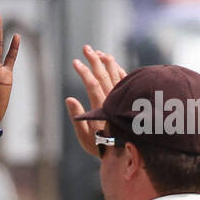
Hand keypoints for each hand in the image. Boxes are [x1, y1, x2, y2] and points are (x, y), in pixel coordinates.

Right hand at [65, 44, 127, 158]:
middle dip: (93, 59)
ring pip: (115, 73)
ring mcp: (122, 98)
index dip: (83, 71)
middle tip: (85, 48)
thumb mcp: (85, 138)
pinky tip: (112, 62)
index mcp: (101, 108)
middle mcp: (113, 100)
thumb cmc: (101, 147)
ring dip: (106, 61)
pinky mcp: (129, 98)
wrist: (125, 152)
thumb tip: (69, 98)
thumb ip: (77, 118)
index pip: (92, 84)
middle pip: (103, 74)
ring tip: (97, 52)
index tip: (74, 62)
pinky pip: (125, 78)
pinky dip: (118, 68)